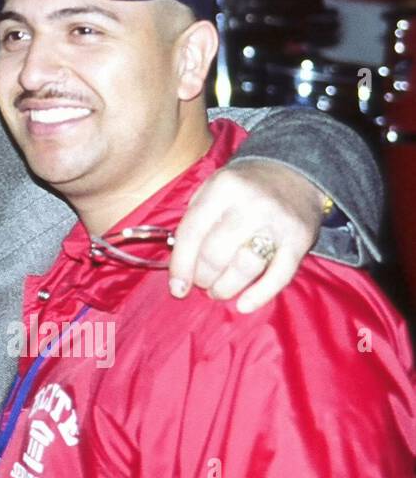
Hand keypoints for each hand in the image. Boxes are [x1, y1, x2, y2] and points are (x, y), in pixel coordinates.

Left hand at [168, 160, 322, 313]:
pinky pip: (279, 276)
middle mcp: (250, 204)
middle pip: (216, 252)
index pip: (192, 232)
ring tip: (218, 291)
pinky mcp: (300, 240)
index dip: (181, 265)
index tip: (177, 287)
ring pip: (244, 267)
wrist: (294, 172)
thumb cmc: (243, 187)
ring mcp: (277, 222)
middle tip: (202, 282)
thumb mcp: (212, 187)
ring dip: (226, 287)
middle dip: (203, 276)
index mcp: (222, 188)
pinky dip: (260, 295)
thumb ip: (194, 220)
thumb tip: (178, 262)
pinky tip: (244, 305)